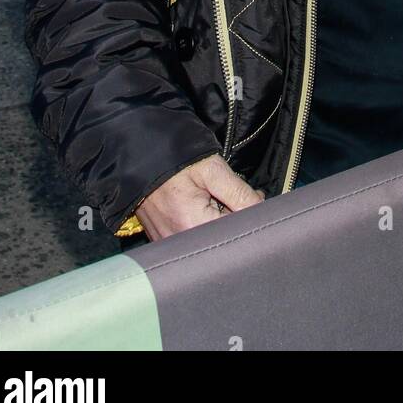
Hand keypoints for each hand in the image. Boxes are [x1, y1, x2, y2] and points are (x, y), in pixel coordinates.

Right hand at [135, 154, 264, 240]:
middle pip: (225, 237)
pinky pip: (194, 238)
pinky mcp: (165, 242)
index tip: (249, 196)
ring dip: (219, 219)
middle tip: (227, 193)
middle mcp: (182, 244)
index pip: (239, 230)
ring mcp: (171, 245)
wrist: (140, 157)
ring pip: (211, 238)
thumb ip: (240, 193)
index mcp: (195, 228)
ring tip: (210, 197)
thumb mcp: (212, 169)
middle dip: (234, 216)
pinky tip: (199, 205)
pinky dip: (203, 223)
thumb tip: (262, 210)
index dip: (249, 212)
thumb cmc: (175, 161)